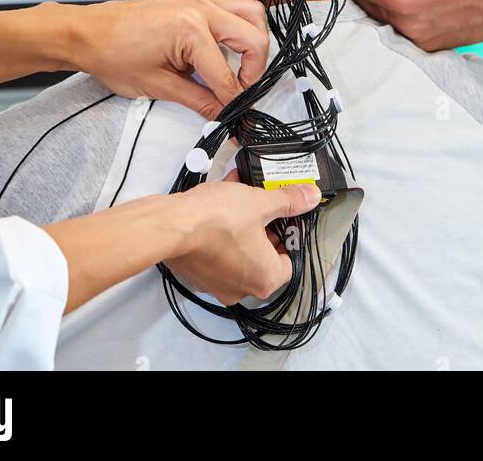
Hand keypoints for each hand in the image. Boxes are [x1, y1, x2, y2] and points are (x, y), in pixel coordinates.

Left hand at [71, 0, 269, 116]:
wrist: (86, 34)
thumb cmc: (112, 55)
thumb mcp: (157, 86)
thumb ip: (198, 100)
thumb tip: (223, 115)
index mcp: (192, 32)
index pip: (227, 76)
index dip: (233, 101)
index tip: (235, 115)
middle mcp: (200, 9)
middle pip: (252, 38)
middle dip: (254, 71)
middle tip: (241, 93)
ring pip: (249, 8)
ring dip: (254, 37)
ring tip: (243, 64)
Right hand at [166, 173, 320, 304]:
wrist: (171, 226)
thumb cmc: (218, 220)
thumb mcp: (261, 202)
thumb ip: (289, 201)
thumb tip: (310, 196)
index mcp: (265, 279)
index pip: (290, 260)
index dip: (290, 234)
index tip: (285, 215)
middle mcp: (242, 289)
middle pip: (263, 256)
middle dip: (264, 225)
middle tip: (262, 202)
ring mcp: (216, 284)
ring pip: (239, 251)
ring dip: (242, 224)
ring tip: (238, 193)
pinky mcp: (197, 273)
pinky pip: (217, 251)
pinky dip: (221, 230)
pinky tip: (218, 201)